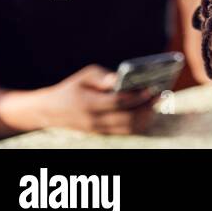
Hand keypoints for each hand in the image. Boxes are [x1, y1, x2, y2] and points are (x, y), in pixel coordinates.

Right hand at [39, 65, 157, 134]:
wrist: (51, 111)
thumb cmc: (72, 88)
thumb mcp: (84, 76)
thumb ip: (102, 77)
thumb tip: (119, 78)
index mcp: (88, 104)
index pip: (118, 102)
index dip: (137, 96)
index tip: (151, 88)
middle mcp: (94, 120)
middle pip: (127, 118)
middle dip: (146, 107)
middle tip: (160, 95)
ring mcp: (98, 130)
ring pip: (128, 128)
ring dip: (146, 116)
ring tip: (156, 103)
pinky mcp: (102, 134)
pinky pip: (124, 132)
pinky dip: (139, 123)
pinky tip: (147, 111)